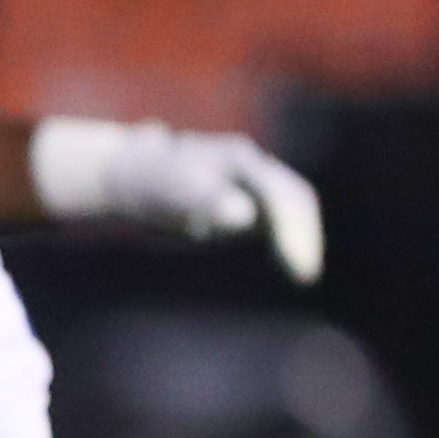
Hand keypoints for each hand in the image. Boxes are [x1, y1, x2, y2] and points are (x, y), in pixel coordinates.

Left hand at [28, 118, 324, 285]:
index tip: (302, 270)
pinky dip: (285, 244)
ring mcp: (253, 184)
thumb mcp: (170, 188)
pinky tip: (287, 272)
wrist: (133, 174)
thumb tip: (243, 216)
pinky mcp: (246, 202)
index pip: (285, 195)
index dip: (297, 231)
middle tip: (305, 278)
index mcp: (241, 160)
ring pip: (290, 210)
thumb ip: (205, 199)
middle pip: (295, 200)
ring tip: (301, 278)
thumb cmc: (150, 181)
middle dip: (304, 237)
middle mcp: (254, 169)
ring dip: (299, 242)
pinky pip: (276, 221)